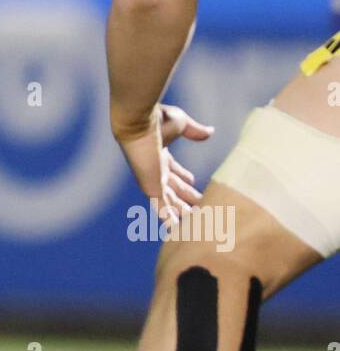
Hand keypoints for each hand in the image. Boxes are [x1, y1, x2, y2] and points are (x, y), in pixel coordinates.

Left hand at [113, 102, 213, 226]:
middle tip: (201, 207)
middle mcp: (155, 169)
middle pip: (173, 188)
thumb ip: (194, 131)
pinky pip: (161, 209)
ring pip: (170, 201)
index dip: (182, 177)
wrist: (139, 121)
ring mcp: (152, 180)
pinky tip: (176, 231)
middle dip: (186, 198)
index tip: (192, 182)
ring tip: (196, 222)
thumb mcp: (181, 124)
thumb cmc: (157, 119)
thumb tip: (210, 131)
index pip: (172, 170)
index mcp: (159, 154)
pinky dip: (169, 220)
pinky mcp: (151, 188)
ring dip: (182, 211)